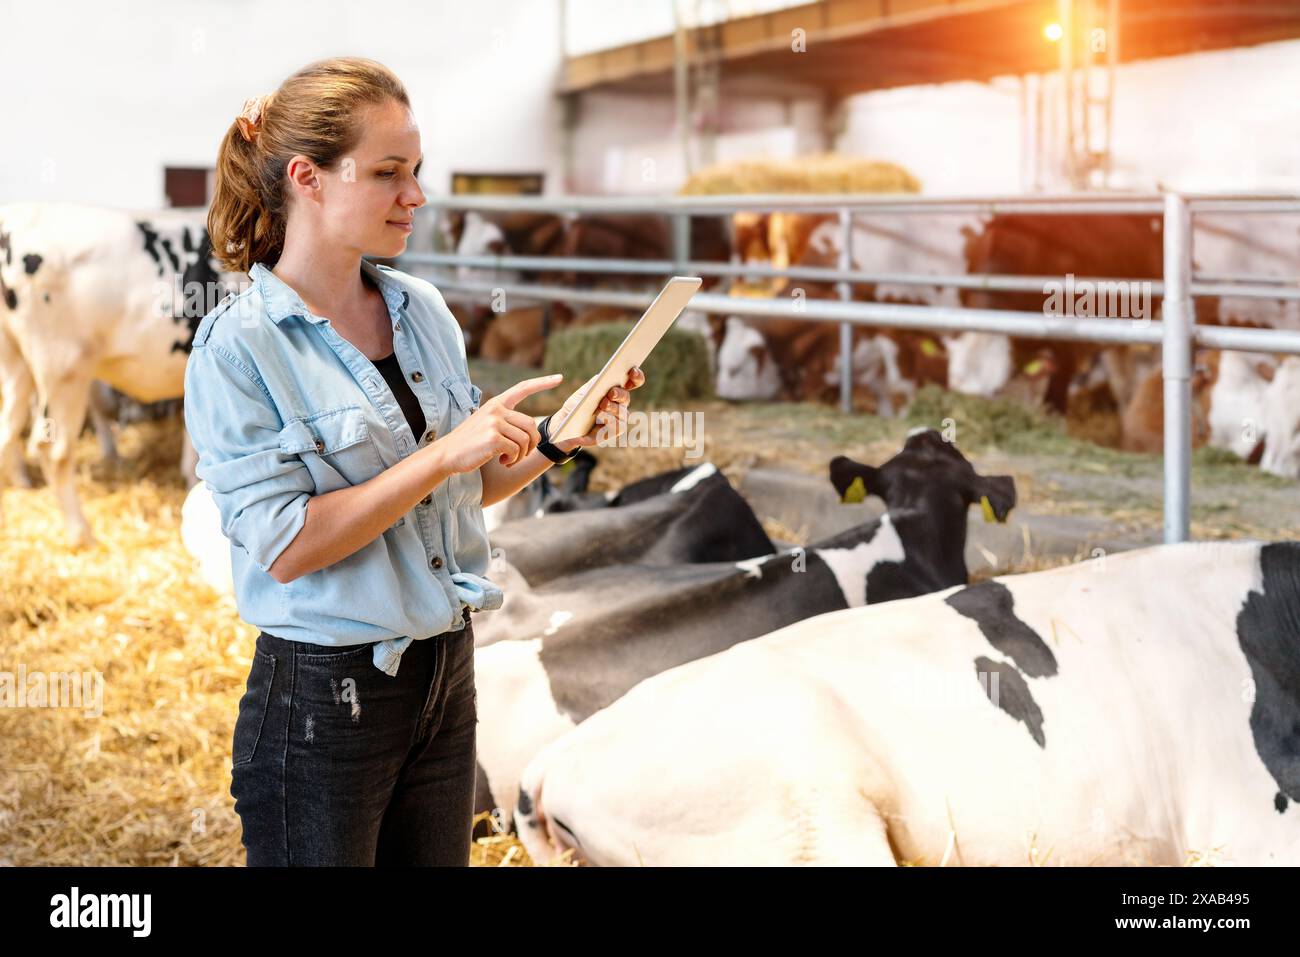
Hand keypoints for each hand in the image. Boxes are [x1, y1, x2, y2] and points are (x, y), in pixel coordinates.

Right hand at [438, 373, 563, 470]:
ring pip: (526, 440)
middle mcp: (496, 409)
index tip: (559, 378)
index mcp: (496, 403)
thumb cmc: (469, 443)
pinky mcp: (493, 438)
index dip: (542, 383)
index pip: (522, 388)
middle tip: (521, 455)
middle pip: (531, 425)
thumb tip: (531, 430)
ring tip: (508, 459)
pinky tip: (503, 462)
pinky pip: (516, 450)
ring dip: (521, 455)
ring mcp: (494, 422)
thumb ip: (505, 420)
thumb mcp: (485, 423)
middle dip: (531, 444)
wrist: (447, 454)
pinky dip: (513, 460)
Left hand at [552, 366, 646, 452]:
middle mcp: (619, 403)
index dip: (636, 376)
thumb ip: (592, 385)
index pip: (632, 382)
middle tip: (611, 392)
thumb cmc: (575, 407)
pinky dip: (610, 420)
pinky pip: (618, 426)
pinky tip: (602, 417)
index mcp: (615, 390)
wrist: (566, 425)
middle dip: (620, 393)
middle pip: (626, 397)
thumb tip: (602, 377)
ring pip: (623, 412)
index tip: (632, 370)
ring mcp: (618, 418)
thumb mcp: (581, 393)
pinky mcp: (614, 431)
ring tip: (602, 404)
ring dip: (613, 407)